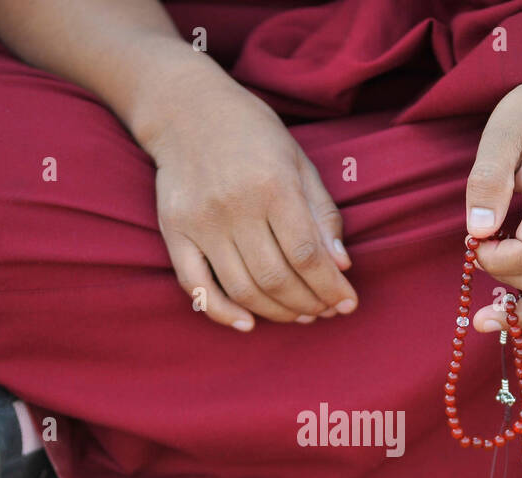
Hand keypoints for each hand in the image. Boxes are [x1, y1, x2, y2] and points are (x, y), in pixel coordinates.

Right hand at [138, 54, 355, 330]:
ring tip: (299, 315)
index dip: (331, 287)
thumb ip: (323, 214)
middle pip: (277, 278)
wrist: (187, 110)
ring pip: (242, 288)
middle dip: (309, 304)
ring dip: (276, 312)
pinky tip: (247, 323)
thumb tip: (342, 266)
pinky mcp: (174, 231)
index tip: (348, 303)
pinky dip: (221, 312)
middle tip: (324, 311)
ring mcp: (201, 222)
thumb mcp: (299, 163)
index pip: (307, 255)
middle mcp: (235, 206)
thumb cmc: (254, 136)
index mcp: (273, 186)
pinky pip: (195, 285)